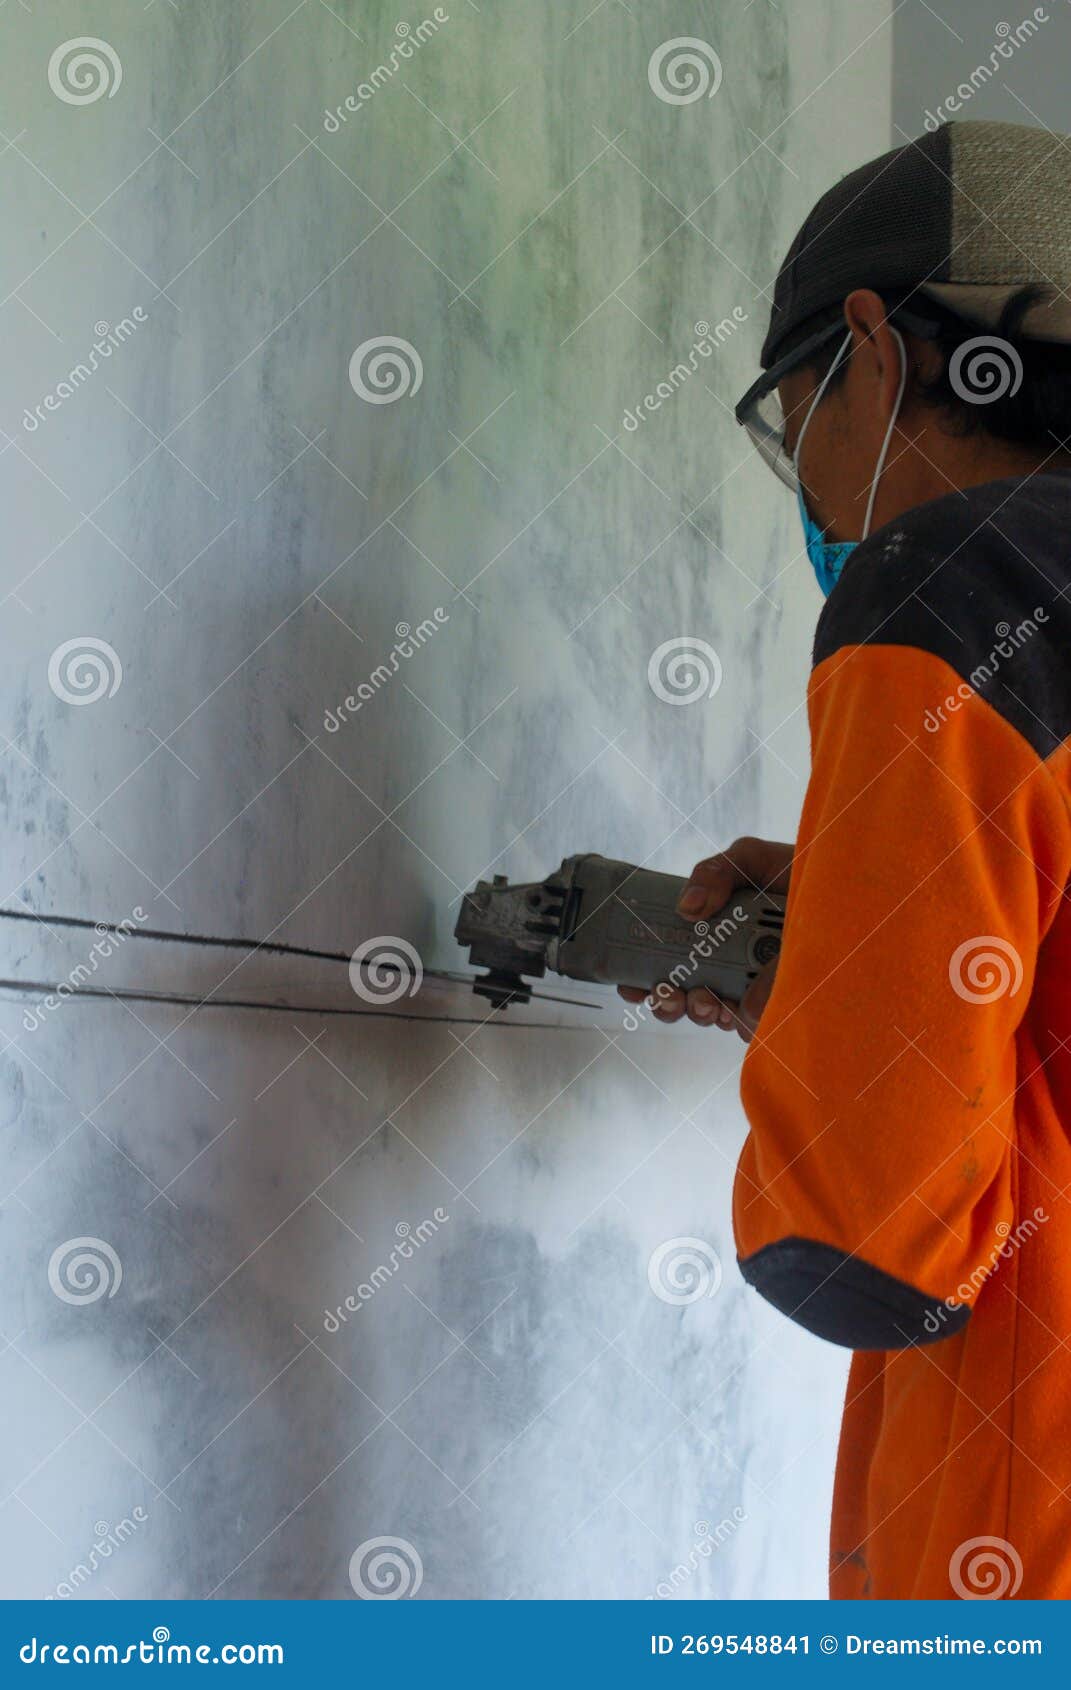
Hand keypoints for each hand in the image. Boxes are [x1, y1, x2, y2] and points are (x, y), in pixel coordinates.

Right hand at [618, 837, 792, 1040]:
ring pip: (715, 1017)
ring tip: (706, 1000)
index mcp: (715, 937)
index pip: (670, 964)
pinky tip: (740, 1010)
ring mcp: (758, 990)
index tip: (632, 986)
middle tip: (669, 995)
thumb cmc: (805, 873)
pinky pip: (755, 1026)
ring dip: (700, 1013)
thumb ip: (715, 873)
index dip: (645, 980)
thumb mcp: (752, 861)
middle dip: (670, 1004)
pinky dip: (740, 1022)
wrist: (856, 889)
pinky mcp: (785, 1007)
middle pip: (686, 999)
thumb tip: (688, 908)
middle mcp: (733, 968)